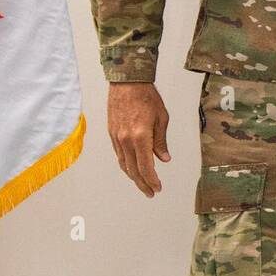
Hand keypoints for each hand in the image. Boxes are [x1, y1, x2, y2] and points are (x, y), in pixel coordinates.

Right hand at [107, 82, 170, 196]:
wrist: (127, 82)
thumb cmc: (146, 97)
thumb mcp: (161, 119)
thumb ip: (160, 142)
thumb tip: (163, 159)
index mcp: (140, 137)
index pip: (146, 167)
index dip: (152, 180)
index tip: (158, 188)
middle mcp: (126, 140)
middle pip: (133, 170)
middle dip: (143, 184)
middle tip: (151, 192)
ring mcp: (116, 137)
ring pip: (124, 164)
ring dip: (133, 176)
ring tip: (143, 184)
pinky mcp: (112, 133)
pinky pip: (119, 155)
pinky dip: (126, 164)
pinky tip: (133, 168)